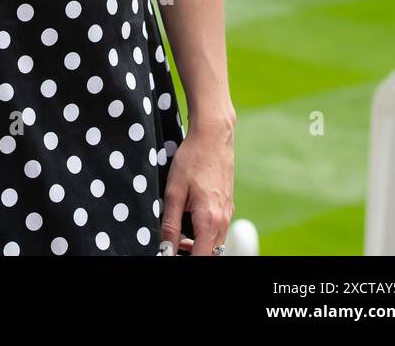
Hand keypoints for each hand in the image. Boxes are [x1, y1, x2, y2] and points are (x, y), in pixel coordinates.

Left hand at [160, 117, 234, 255]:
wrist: (213, 135)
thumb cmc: (193, 160)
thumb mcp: (174, 191)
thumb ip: (170, 224)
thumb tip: (166, 250)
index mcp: (210, 221)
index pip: (200, 258)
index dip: (184, 259)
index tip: (170, 254)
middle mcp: (223, 221)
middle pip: (209, 254)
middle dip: (191, 254)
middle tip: (172, 243)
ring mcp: (228, 214)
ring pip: (215, 243)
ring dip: (198, 245)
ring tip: (178, 233)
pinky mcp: (228, 206)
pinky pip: (218, 231)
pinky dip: (205, 234)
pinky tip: (190, 219)